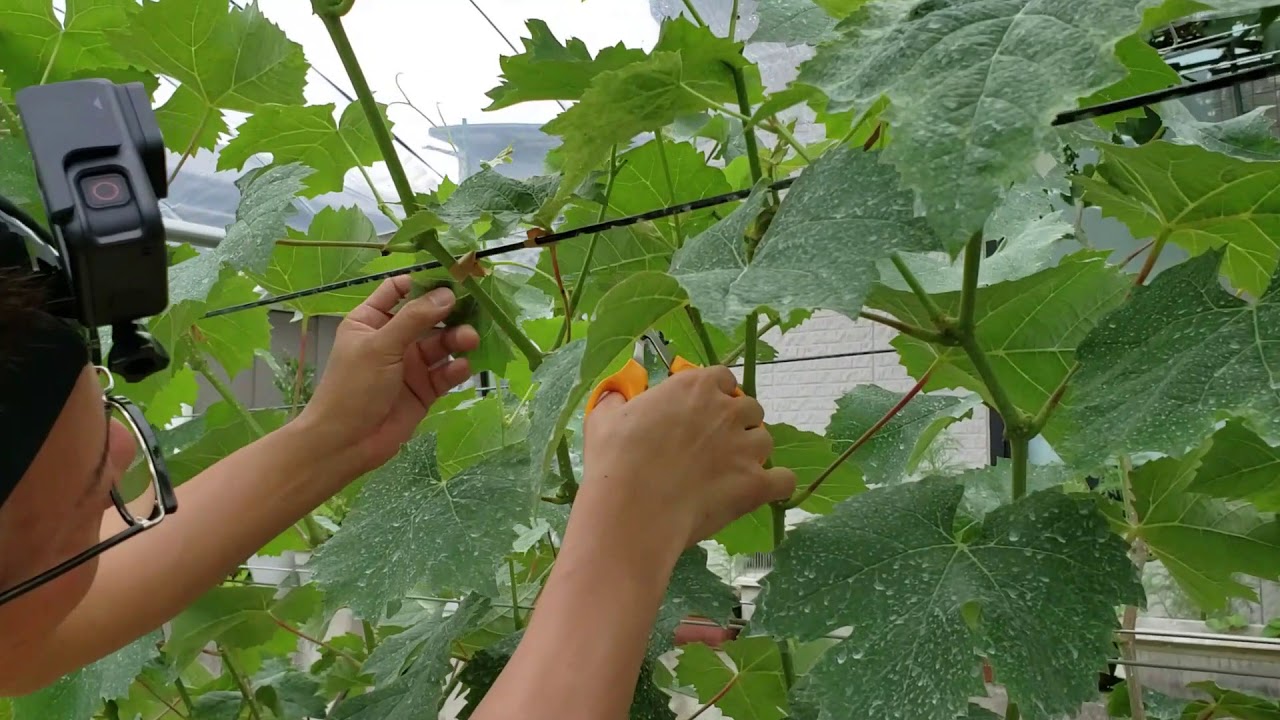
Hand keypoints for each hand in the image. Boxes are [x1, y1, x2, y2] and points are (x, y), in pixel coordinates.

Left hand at [298, 276, 479, 472]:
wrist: (346, 443)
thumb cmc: (354, 387)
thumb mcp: (381, 346)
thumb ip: (415, 319)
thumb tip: (447, 293)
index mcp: (371, 320)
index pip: (399, 290)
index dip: (424, 282)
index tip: (452, 278)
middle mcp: (393, 339)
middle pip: (428, 316)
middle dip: (450, 312)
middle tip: (474, 308)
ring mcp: (410, 365)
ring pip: (441, 344)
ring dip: (457, 339)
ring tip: (471, 340)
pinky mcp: (425, 389)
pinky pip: (446, 373)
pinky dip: (456, 368)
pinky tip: (463, 367)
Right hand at [572, 366, 796, 570]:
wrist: (633, 510)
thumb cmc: (615, 461)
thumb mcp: (604, 419)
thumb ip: (617, 400)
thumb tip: (617, 395)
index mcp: (695, 387)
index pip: (723, 378)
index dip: (716, 394)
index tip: (701, 411)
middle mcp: (727, 411)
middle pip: (750, 407)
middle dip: (737, 422)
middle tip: (714, 445)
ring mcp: (745, 447)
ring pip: (766, 440)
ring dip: (752, 451)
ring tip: (729, 471)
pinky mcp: (756, 484)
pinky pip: (784, 480)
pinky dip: (776, 484)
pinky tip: (759, 491)